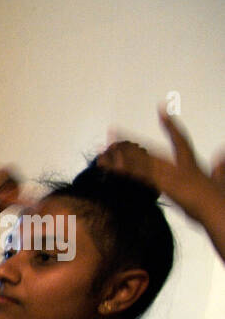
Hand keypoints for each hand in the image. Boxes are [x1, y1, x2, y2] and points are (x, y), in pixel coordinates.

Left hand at [98, 107, 223, 220]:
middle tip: (111, 130)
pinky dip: (126, 169)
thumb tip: (222, 155)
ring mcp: (171, 174)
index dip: (170, 125)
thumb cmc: (220, 199)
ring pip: (141, 160)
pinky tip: (112, 165)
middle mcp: (177, 165)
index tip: (161, 109)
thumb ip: (220, 168)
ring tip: (105, 144)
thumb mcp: (220, 182)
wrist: (220, 208)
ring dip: (121, 153)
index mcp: (190, 164)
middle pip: (149, 149)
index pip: (179, 139)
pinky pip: (141, 176)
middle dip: (128, 141)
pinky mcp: (165, 185)